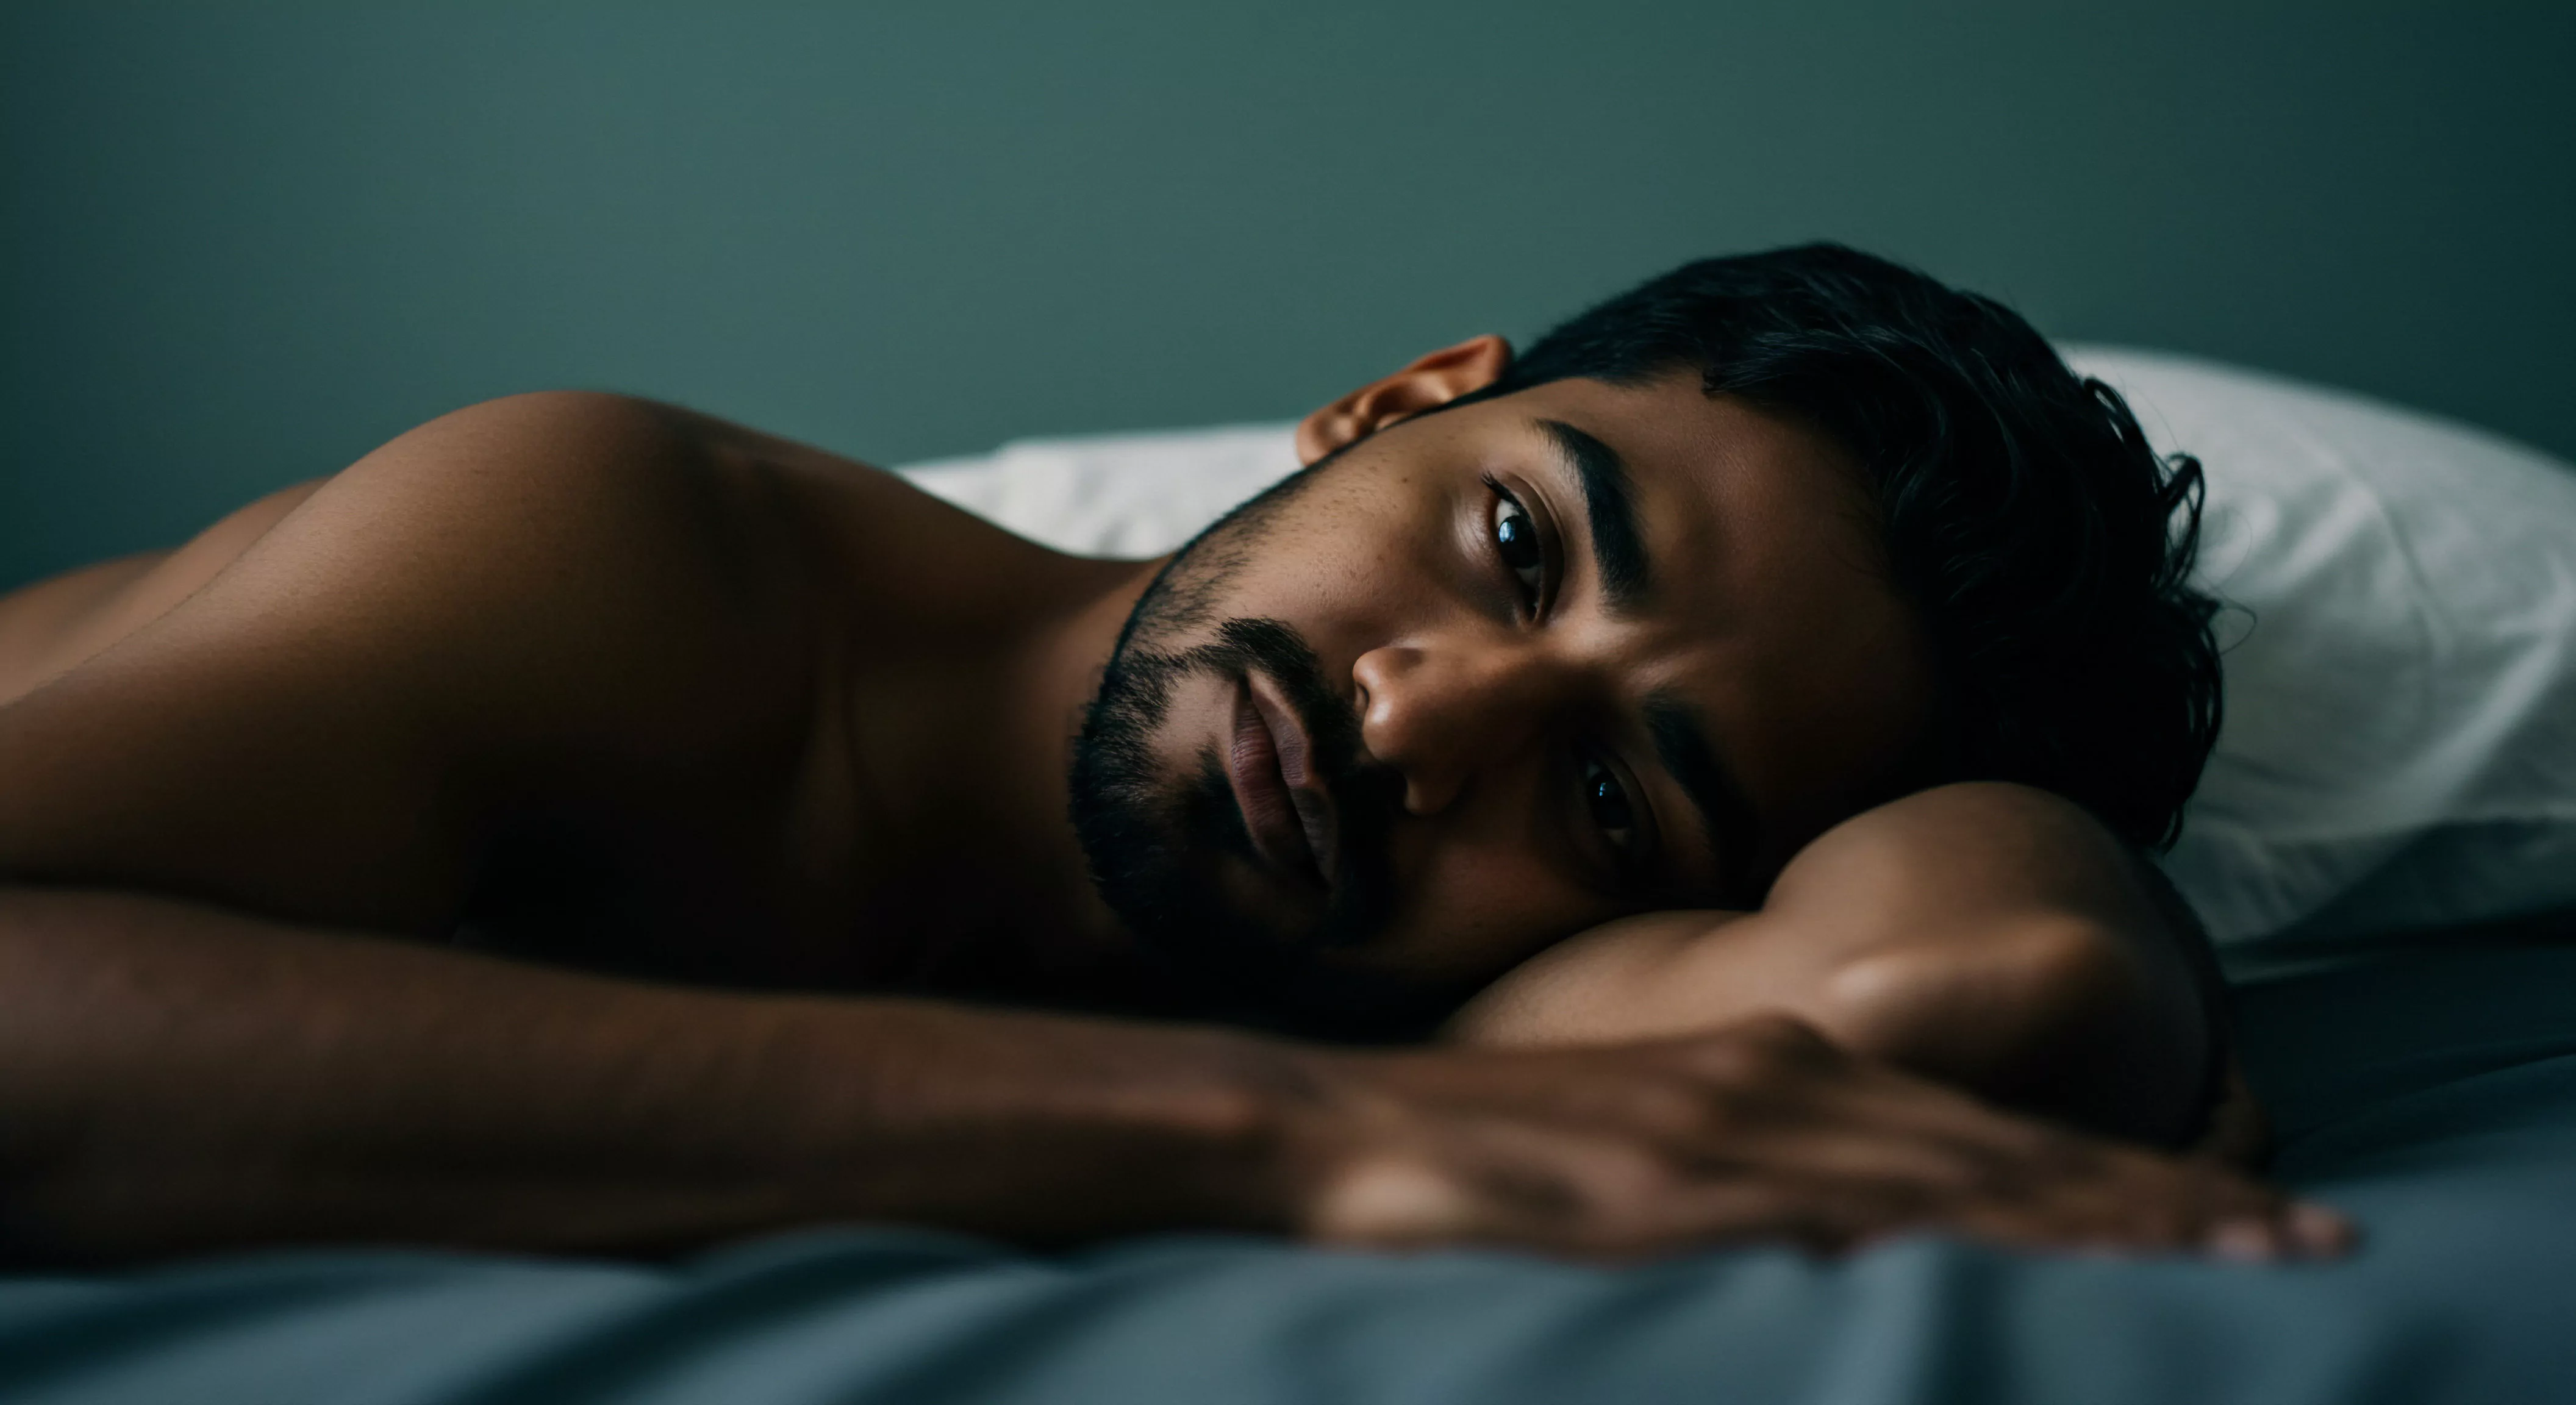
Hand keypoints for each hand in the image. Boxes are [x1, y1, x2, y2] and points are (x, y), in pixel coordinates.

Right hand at [1276, 1013, 2349, 1261]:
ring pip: (1966, 1176)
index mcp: (1780, 1070)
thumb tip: (1858, 1224)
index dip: (2125, 1173)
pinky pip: (1845, 1214)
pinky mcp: (1678, 1183)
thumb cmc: (1481, 1148)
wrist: (1332, 1125)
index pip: (1987, 1132)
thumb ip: (1758, 1168)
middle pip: (2012, 1150)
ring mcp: (1735, 1130)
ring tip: (2249, 1250)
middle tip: (2318, 1239)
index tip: (2245, 1212)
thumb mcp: (1650, 1150)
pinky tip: (2041, 1248)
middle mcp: (1783, 1083)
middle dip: (2173, 1199)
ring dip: (2117, 1212)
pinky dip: (1961, 1227)